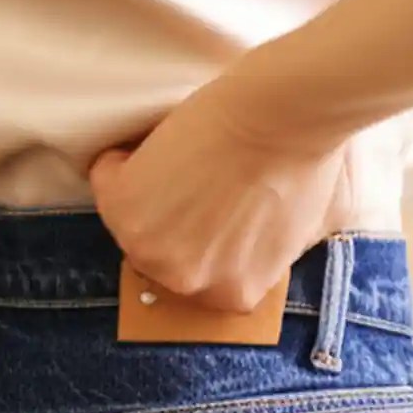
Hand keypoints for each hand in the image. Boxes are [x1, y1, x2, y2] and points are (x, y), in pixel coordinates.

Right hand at [89, 82, 358, 312]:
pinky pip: (106, 177)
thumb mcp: (299, 235)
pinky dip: (121, 156)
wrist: (282, 116)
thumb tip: (242, 249)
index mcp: (231, 295)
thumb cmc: (306, 162)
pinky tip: (154, 140)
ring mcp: (150, 248)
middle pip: (160, 251)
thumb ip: (262, 259)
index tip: (204, 210)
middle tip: (193, 179)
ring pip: (130, 218)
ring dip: (146, 188)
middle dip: (171, 219)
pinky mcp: (123, 204)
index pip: (199, 274)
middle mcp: (187, 282)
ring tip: (176, 157)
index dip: (200, 237)